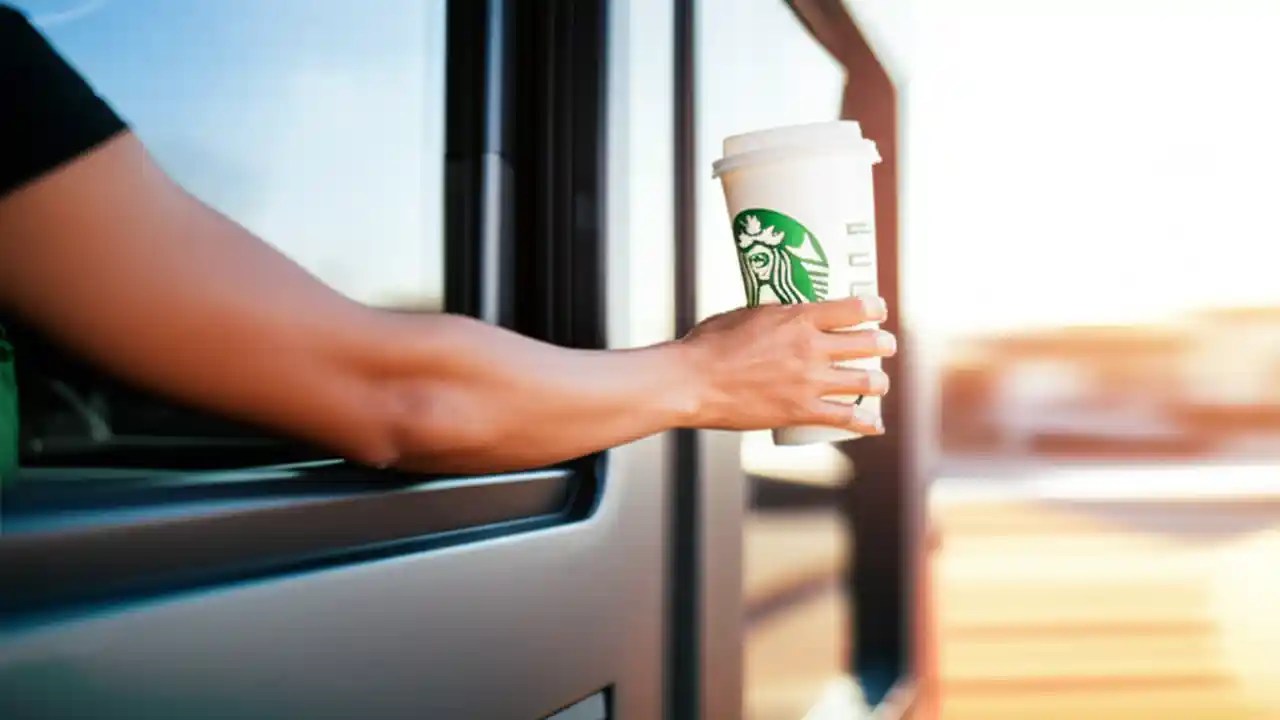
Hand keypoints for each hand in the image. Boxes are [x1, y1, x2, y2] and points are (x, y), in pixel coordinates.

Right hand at [677, 296, 894, 433]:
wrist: (692, 382)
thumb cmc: (709, 345)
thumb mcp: (747, 314)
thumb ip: (774, 313)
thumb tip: (787, 312)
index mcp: (799, 317)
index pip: (855, 308)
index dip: (875, 307)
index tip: (878, 310)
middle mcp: (812, 348)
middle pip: (869, 344)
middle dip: (884, 344)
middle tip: (885, 346)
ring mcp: (809, 382)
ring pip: (867, 382)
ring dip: (879, 382)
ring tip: (879, 383)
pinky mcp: (801, 411)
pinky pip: (846, 418)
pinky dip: (867, 422)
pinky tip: (876, 424)